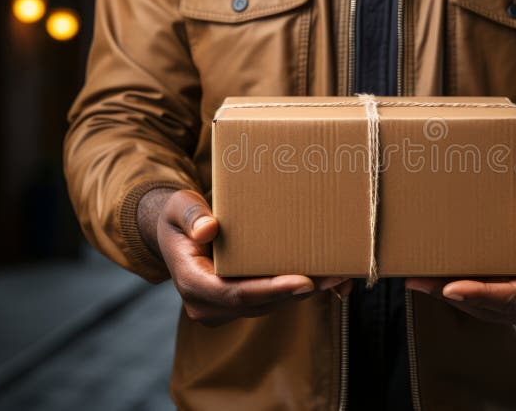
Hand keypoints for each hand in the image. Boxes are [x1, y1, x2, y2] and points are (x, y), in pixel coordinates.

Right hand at [141, 189, 350, 325]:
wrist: (175, 234)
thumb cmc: (180, 217)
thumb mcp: (179, 207)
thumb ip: (191, 215)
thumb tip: (208, 229)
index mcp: (191, 282)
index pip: (235, 293)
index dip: (271, 290)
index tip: (304, 282)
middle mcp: (208, 305)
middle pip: (259, 303)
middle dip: (298, 292)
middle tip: (336, 276)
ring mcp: (225, 308)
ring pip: (271, 305)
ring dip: (305, 292)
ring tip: (340, 275)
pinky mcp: (240, 304)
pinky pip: (273, 300)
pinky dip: (299, 289)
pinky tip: (329, 278)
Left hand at [405, 193, 515, 332]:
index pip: (512, 297)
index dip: (480, 293)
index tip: (450, 287)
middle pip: (489, 308)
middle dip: (450, 294)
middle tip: (416, 280)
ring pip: (480, 310)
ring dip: (446, 296)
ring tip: (415, 279)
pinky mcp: (512, 313)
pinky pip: (480, 306)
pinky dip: (455, 293)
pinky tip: (429, 280)